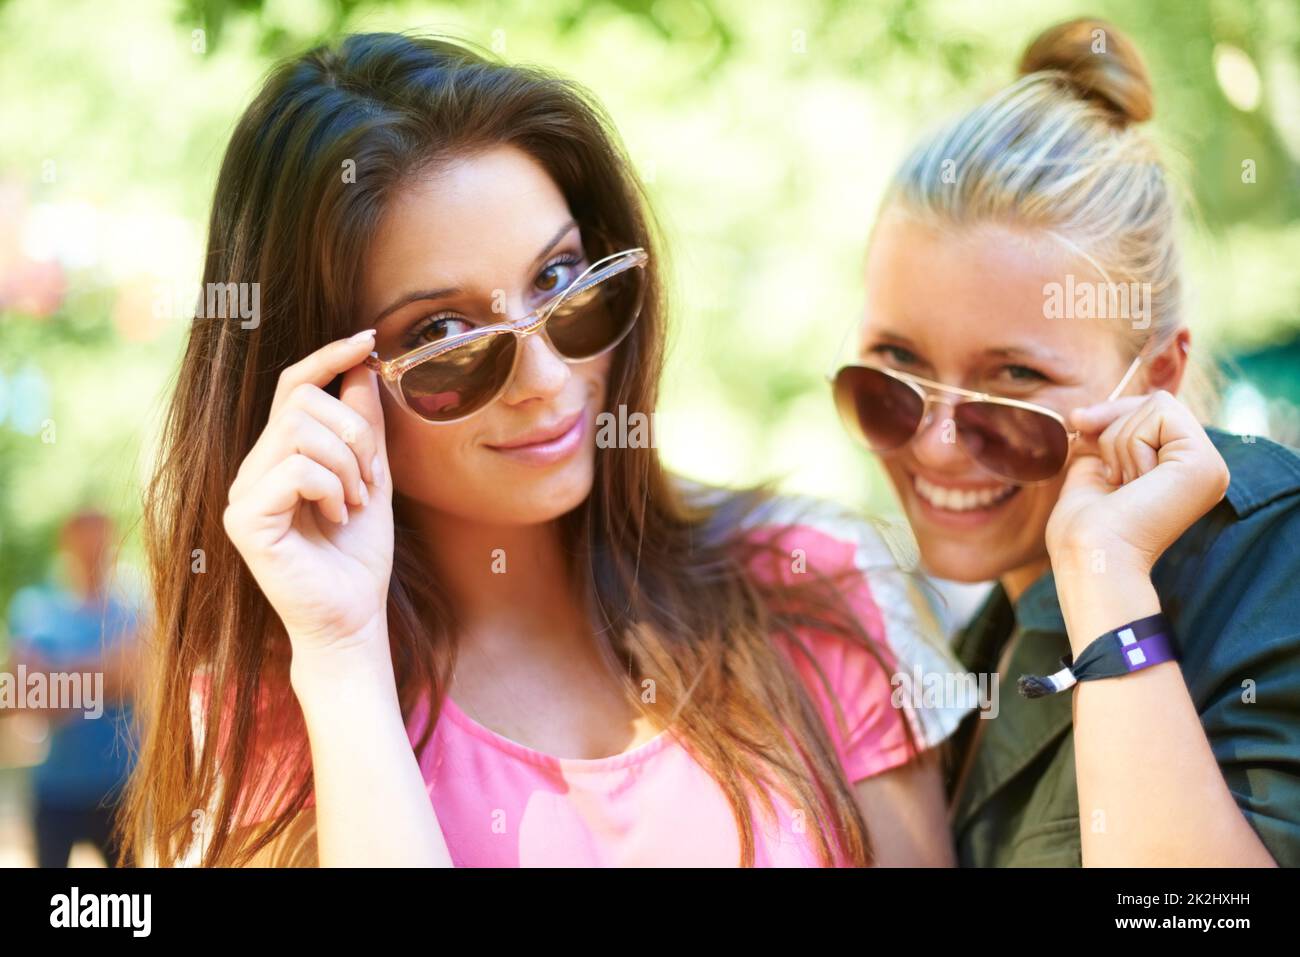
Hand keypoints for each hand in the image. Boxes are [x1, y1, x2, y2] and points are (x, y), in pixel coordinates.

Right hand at [222, 330, 392, 655]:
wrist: (354, 615)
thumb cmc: (359, 553)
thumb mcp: (372, 475)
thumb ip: (364, 424)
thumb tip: (361, 366)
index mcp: (280, 454)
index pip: (293, 385)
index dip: (327, 356)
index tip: (368, 339)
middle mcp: (253, 468)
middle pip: (303, 403)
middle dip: (354, 435)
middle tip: (370, 482)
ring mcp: (243, 493)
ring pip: (300, 431)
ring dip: (348, 464)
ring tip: (355, 503)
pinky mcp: (246, 520)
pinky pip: (294, 469)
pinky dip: (331, 487)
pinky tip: (338, 517)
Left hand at [1046, 390, 1229, 574]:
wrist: (1092, 555)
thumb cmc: (1084, 530)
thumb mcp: (1090, 475)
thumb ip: (1101, 445)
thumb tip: (1089, 414)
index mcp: (1181, 473)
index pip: (1153, 415)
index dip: (1111, 412)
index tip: (1077, 421)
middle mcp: (1204, 468)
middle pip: (1154, 403)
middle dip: (1113, 430)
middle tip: (1109, 476)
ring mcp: (1210, 465)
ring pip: (1156, 405)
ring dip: (1120, 443)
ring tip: (1126, 486)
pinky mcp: (1205, 461)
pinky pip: (1161, 412)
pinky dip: (1132, 443)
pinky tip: (1136, 481)